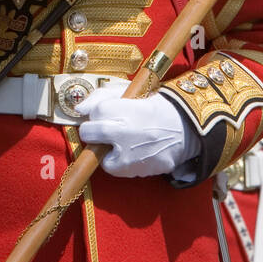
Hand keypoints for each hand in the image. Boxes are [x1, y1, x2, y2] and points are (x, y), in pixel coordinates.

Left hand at [76, 83, 198, 177]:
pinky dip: (117, 162)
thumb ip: (101, 96)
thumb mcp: (130, 91)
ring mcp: (131, 154)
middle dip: (92, 131)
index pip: (97, 111)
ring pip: (99, 154)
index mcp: (128, 108)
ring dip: (105, 149)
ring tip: (121, 142)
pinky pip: (113, 168)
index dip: (98, 112)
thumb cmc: (151, 108)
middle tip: (102, 130)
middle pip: (89, 132)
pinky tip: (129, 153)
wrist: (183, 130)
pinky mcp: (135, 169)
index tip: (107, 113)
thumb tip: (79, 109)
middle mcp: (128, 131)